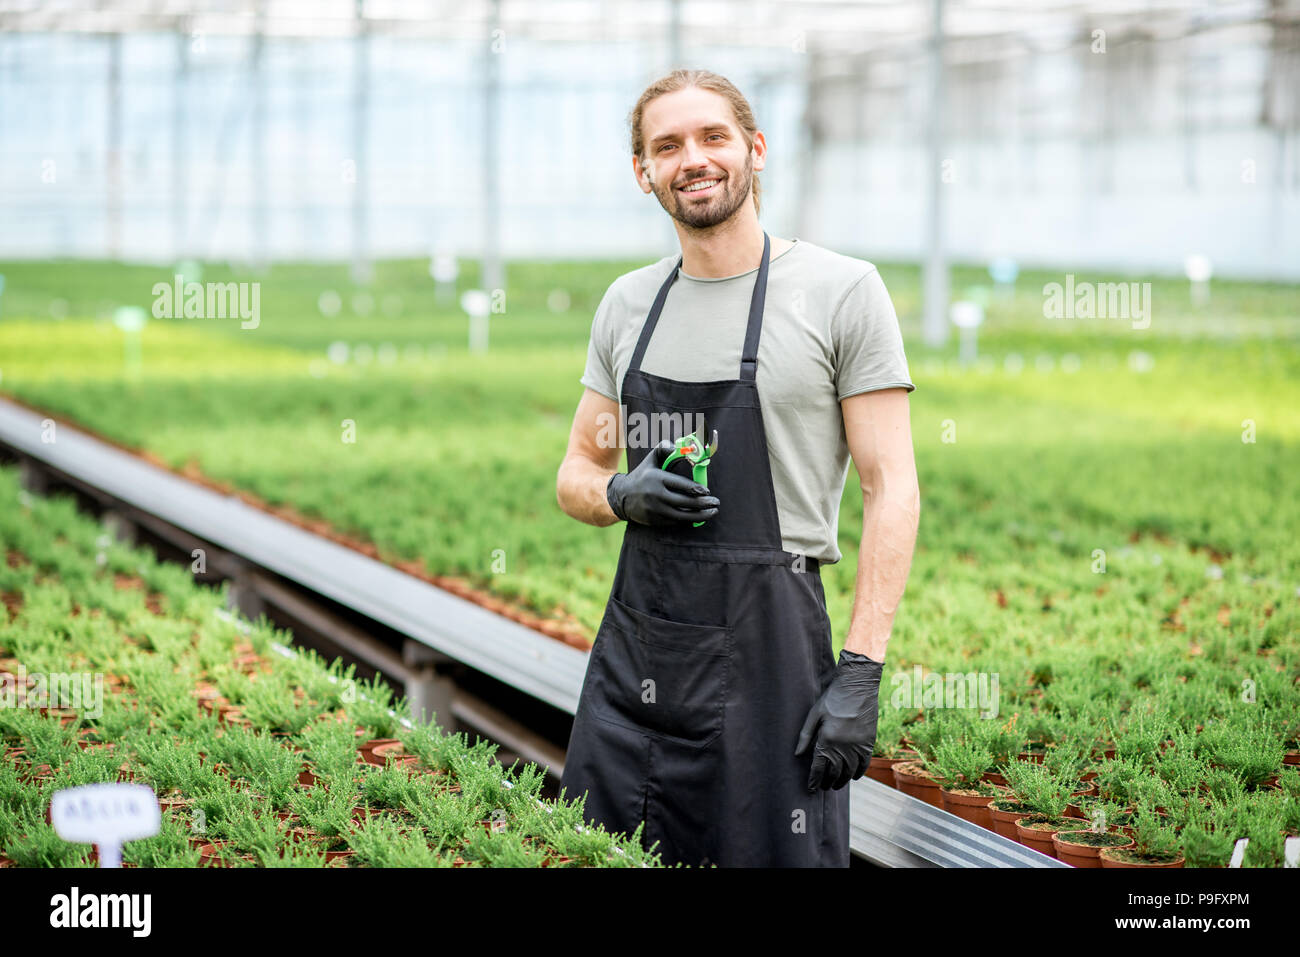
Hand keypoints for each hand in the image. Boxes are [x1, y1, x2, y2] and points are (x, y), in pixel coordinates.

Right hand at [606, 439, 719, 525]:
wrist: (621, 496)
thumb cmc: (643, 475)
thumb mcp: (651, 460)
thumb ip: (664, 449)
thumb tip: (679, 445)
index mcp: (657, 478)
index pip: (681, 485)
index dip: (696, 489)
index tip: (708, 491)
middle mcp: (655, 495)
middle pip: (684, 502)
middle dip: (703, 503)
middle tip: (716, 503)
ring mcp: (654, 509)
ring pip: (682, 515)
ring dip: (700, 515)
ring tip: (712, 512)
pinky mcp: (654, 521)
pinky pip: (675, 522)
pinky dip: (687, 520)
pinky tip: (698, 517)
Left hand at [794, 650, 883, 790]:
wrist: (858, 686)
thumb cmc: (833, 698)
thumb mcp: (814, 714)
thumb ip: (806, 736)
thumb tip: (798, 755)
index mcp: (827, 739)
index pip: (819, 767)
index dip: (814, 780)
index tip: (811, 788)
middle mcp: (843, 746)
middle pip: (834, 772)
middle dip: (827, 782)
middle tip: (823, 787)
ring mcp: (857, 746)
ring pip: (849, 771)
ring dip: (842, 781)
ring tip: (835, 785)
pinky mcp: (869, 742)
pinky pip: (864, 764)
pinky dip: (859, 772)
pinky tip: (853, 777)